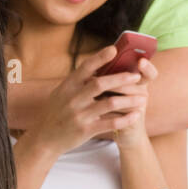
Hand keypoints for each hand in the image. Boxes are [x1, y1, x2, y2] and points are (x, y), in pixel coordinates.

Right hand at [27, 45, 146, 155]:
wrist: (44, 139)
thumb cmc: (56, 112)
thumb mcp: (61, 93)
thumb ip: (77, 82)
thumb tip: (96, 66)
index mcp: (68, 86)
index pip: (85, 68)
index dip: (100, 58)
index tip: (114, 49)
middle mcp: (73, 99)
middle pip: (100, 84)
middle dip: (121, 79)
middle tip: (136, 76)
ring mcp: (79, 115)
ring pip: (110, 104)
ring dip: (129, 100)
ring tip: (142, 98)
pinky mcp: (85, 130)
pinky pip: (111, 123)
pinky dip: (125, 119)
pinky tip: (135, 116)